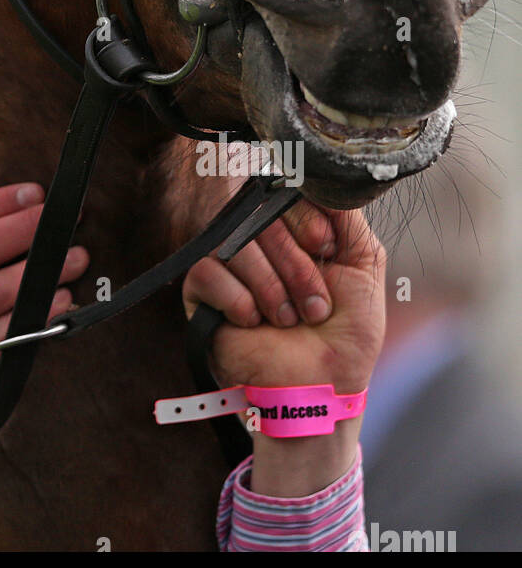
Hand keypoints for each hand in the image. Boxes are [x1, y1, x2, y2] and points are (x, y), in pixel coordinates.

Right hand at [182, 198, 385, 496]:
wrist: (321, 388)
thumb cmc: (345, 335)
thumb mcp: (365, 267)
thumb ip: (347, 217)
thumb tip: (328, 178)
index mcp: (295, 230)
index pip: (285, 192)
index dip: (306, 220)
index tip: (326, 250)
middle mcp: (259, 241)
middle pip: (262, 219)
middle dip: (297, 268)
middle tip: (314, 306)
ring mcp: (229, 265)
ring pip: (237, 245)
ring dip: (272, 290)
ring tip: (287, 320)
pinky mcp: (202, 292)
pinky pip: (209, 272)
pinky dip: (239, 301)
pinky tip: (253, 323)